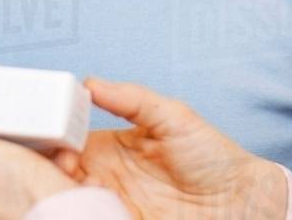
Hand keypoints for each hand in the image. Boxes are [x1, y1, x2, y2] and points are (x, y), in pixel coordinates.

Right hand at [66, 78, 286, 219]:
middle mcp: (102, 180)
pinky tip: (97, 206)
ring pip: (70, 205)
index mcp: (107, 148)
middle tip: (68, 169)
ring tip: (88, 189)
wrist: (240, 197)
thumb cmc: (210, 153)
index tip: (59, 143)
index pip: (65, 145)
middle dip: (52, 174)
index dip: (54, 143)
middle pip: (58, 178)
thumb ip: (131, 99)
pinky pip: (93, 219)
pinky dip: (85, 214)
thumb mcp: (172, 116)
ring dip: (67, 198)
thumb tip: (88, 84)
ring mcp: (111, 207)